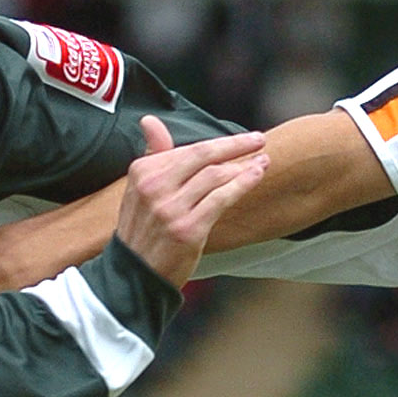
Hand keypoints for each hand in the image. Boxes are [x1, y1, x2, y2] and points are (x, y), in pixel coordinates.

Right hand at [114, 117, 268, 289]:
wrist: (135, 275)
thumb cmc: (143, 231)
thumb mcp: (139, 190)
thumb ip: (152, 155)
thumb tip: (150, 121)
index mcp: (142, 172)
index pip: (188, 150)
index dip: (219, 144)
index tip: (242, 140)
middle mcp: (155, 187)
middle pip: (203, 155)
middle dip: (235, 145)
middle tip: (258, 140)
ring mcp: (171, 209)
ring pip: (215, 176)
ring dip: (244, 166)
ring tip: (263, 161)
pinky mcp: (188, 229)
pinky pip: (221, 199)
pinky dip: (242, 184)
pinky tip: (256, 176)